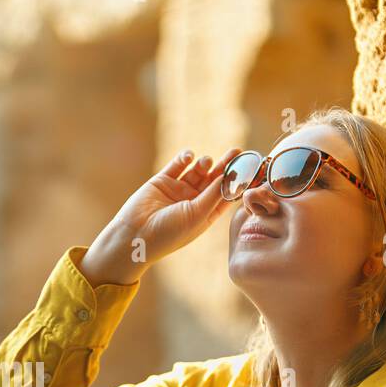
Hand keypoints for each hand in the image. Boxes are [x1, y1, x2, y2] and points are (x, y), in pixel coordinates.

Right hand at [79, 147, 242, 286]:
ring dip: (204, 163)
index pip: (226, 195)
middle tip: (237, 151)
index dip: (238, 182)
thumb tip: (228, 176)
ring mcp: (178, 190)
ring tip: (205, 163)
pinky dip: (185, 158)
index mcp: (205, 215)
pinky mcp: (162, 181)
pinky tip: (188, 157)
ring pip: (197, 171)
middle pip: (215, 180)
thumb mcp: (197, 215)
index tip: (250, 167)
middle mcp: (193, 202)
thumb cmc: (168, 233)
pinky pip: (177, 164)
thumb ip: (213, 194)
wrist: (135, 235)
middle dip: (226, 166)